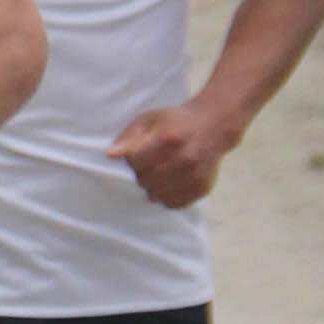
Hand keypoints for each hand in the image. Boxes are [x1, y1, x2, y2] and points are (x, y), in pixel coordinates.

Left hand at [109, 104, 234, 208]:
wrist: (213, 126)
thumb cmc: (175, 122)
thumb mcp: (149, 120)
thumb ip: (128, 137)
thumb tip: (110, 155)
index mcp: (168, 139)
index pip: (135, 162)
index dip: (133, 160)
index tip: (139, 154)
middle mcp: (183, 159)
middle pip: (144, 181)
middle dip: (142, 174)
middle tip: (151, 164)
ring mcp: (194, 176)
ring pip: (157, 196)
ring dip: (153, 187)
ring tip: (161, 173)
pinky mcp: (202, 188)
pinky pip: (173, 204)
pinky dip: (167, 196)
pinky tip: (171, 182)